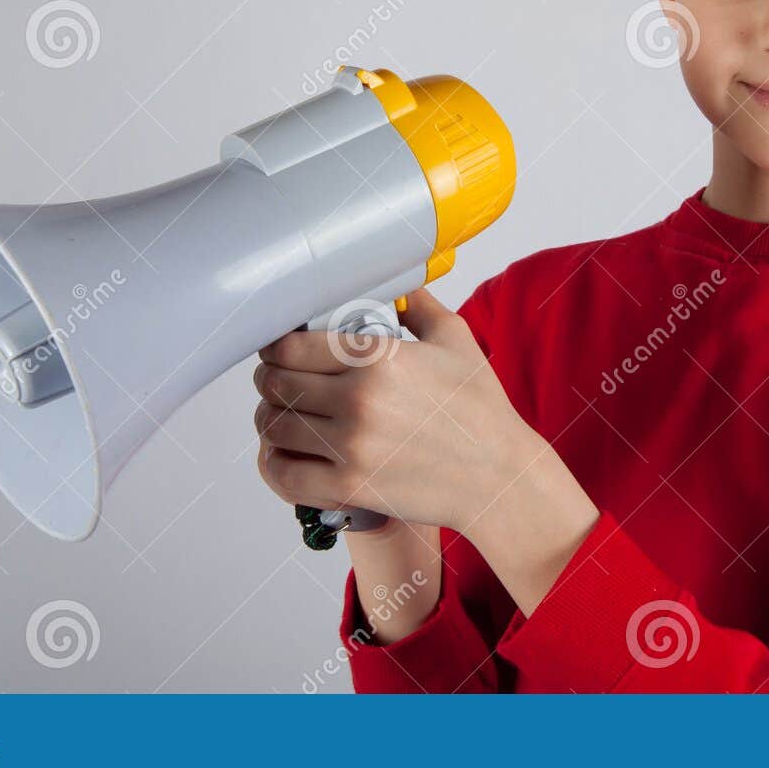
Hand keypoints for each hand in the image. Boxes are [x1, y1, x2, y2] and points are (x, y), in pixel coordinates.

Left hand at [252, 287, 534, 533]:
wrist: (498, 476)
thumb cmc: (479, 409)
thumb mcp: (455, 340)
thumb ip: (417, 304)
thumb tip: (395, 280)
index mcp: (378, 357)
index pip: (290, 346)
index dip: (275, 347)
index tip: (279, 350)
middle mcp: (358, 399)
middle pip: (275, 384)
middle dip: (271, 381)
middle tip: (279, 381)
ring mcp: (350, 446)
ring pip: (274, 427)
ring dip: (271, 420)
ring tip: (283, 416)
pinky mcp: (349, 486)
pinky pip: (284, 474)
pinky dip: (274, 464)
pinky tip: (285, 455)